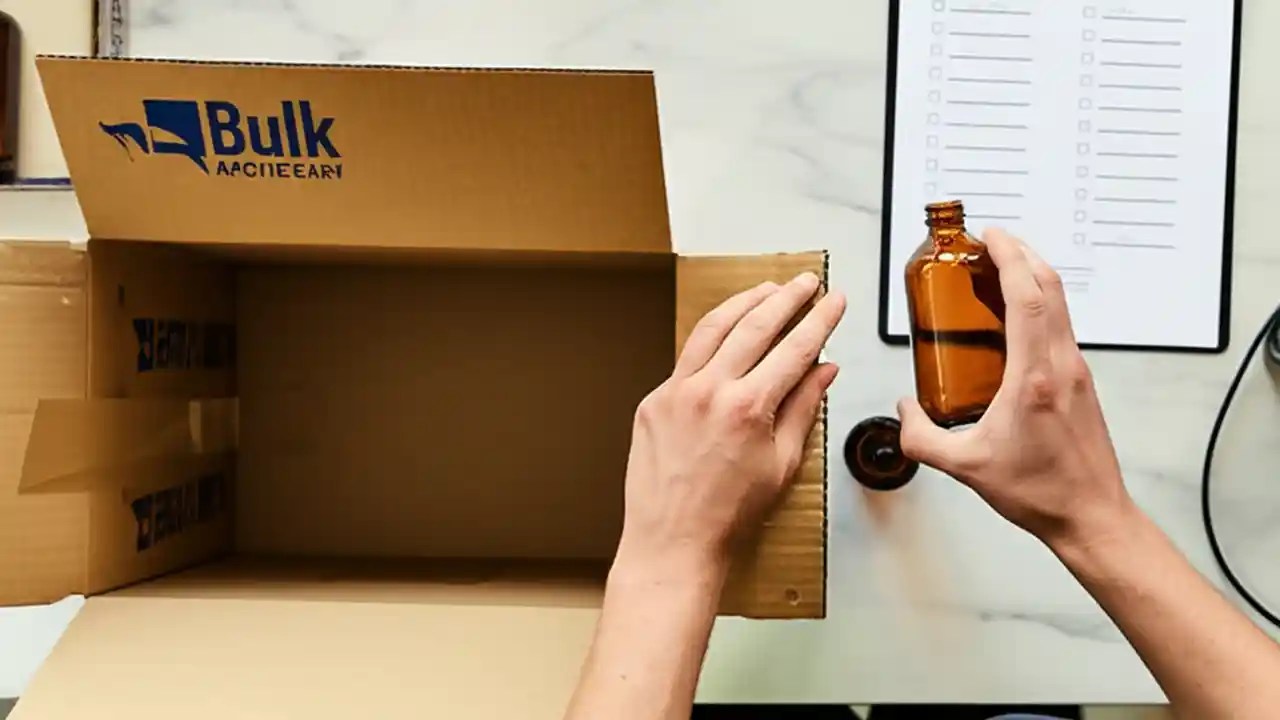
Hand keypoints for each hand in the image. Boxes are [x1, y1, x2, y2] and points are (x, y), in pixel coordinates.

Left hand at [616, 273, 845, 579]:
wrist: (673, 541)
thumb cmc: (728, 514)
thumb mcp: (782, 462)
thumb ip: (804, 407)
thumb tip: (825, 371)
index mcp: (747, 408)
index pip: (794, 348)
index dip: (820, 320)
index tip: (834, 301)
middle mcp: (709, 392)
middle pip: (755, 324)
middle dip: (787, 298)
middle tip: (808, 283)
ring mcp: (675, 392)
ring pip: (713, 328)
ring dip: (745, 303)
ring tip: (768, 290)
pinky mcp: (653, 400)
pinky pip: (686, 358)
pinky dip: (711, 338)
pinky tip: (726, 329)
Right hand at [897, 228, 1132, 550]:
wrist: (1091, 515)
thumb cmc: (1041, 492)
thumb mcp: (965, 467)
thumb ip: (922, 438)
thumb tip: (904, 411)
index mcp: (1034, 378)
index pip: (1028, 297)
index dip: (1009, 257)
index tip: (990, 236)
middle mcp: (1062, 366)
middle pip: (1050, 287)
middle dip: (1020, 254)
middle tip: (989, 243)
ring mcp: (1076, 371)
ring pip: (1059, 304)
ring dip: (1032, 276)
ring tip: (998, 270)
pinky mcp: (1080, 382)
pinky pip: (1060, 326)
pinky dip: (1039, 305)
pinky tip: (1015, 317)